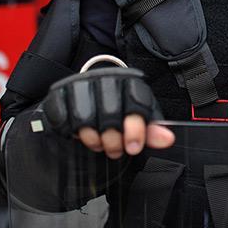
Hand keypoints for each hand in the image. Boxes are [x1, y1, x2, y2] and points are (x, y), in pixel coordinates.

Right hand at [43, 60, 173, 158]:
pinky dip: (72, 133)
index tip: (133, 147)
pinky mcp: (58, 92)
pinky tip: (80, 135)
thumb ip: (151, 131)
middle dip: (113, 139)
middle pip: (109, 113)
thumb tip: (168, 139)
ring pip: (85, 118)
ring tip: (99, 144)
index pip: (134, 102)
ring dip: (93, 138)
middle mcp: (104, 76)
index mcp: (129, 80)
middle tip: (115, 150)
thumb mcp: (138, 121)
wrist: (89, 98)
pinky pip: (63, 118)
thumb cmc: (118, 112)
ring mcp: (79, 82)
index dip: (135, 129)